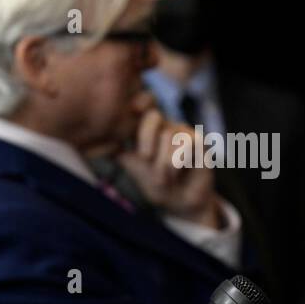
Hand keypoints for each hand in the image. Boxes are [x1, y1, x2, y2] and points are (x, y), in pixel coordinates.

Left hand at [116, 107, 219, 225]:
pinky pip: (188, 143)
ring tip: (168, 176)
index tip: (134, 108)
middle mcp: (166, 125)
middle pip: (153, 118)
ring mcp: (184, 131)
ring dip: (164, 163)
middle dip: (146, 143)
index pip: (144, 103)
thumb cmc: (157, 184)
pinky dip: (180, 161)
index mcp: (148, 128)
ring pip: (169, 136)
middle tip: (147, 160)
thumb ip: (123, 154)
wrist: (181, 202)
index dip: (141, 101)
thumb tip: (104, 144)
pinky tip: (182, 170)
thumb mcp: (136, 169)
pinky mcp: (200, 141)